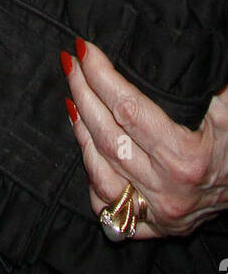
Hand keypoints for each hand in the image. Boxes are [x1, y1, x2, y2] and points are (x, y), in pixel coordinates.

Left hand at [62, 38, 227, 238]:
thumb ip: (202, 82)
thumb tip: (173, 47)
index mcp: (187, 157)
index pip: (128, 109)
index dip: (101, 76)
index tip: (85, 49)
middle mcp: (168, 190)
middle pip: (107, 136)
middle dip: (82, 93)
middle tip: (70, 63)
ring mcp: (157, 212)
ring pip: (100, 172)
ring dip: (80, 133)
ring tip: (72, 98)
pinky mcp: (153, 226)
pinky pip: (107, 206)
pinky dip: (91, 176)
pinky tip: (86, 147)